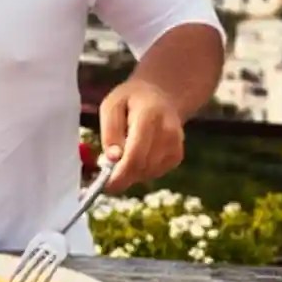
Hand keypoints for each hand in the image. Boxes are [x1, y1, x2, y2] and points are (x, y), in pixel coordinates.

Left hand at [98, 77, 185, 193]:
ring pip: (148, 173)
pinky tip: (137, 152)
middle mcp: (167, 132)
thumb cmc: (130, 100)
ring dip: (131, 171)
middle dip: (122, 175)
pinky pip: (154, 172)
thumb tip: (112, 159)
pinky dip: (141, 170)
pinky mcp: (177, 155)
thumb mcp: (111, 106)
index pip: (135, 155)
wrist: (161, 95)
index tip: (104, 185)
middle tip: (106, 170)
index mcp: (149, 116)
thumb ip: (110, 131)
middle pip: (142, 167)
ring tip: (123, 151)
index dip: (119, 175)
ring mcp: (175, 145)